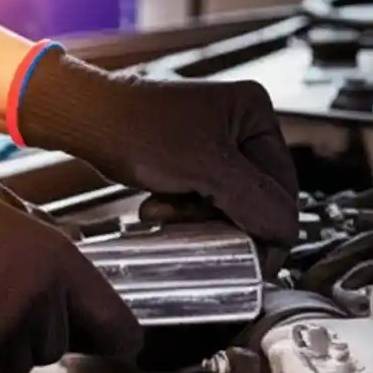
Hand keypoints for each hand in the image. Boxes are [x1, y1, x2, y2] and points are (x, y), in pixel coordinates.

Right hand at [0, 168, 140, 372]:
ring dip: (6, 342)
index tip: (121, 343)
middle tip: (1, 294)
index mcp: (54, 262)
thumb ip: (37, 230)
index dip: (120, 337)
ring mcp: (0, 338)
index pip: (113, 322)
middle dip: (39, 326)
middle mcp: (36, 306)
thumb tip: (56, 245)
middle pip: (59, 343)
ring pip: (21, 361)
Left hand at [14, 46, 298, 247]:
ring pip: (222, 202)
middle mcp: (239, 124)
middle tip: (199, 230)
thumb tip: (287, 231)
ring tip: (163, 210)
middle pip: (252, 196)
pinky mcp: (186, 158)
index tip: (259, 260)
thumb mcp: (205, 169)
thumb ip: (253, 201)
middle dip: (221, 218)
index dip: (270, 225)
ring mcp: (212, 142)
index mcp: (255, 113)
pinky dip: (178, 209)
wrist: (84, 120)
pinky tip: (155, 204)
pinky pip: (197, 197)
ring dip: (195, 216)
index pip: (282, 186)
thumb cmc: (135, 127)